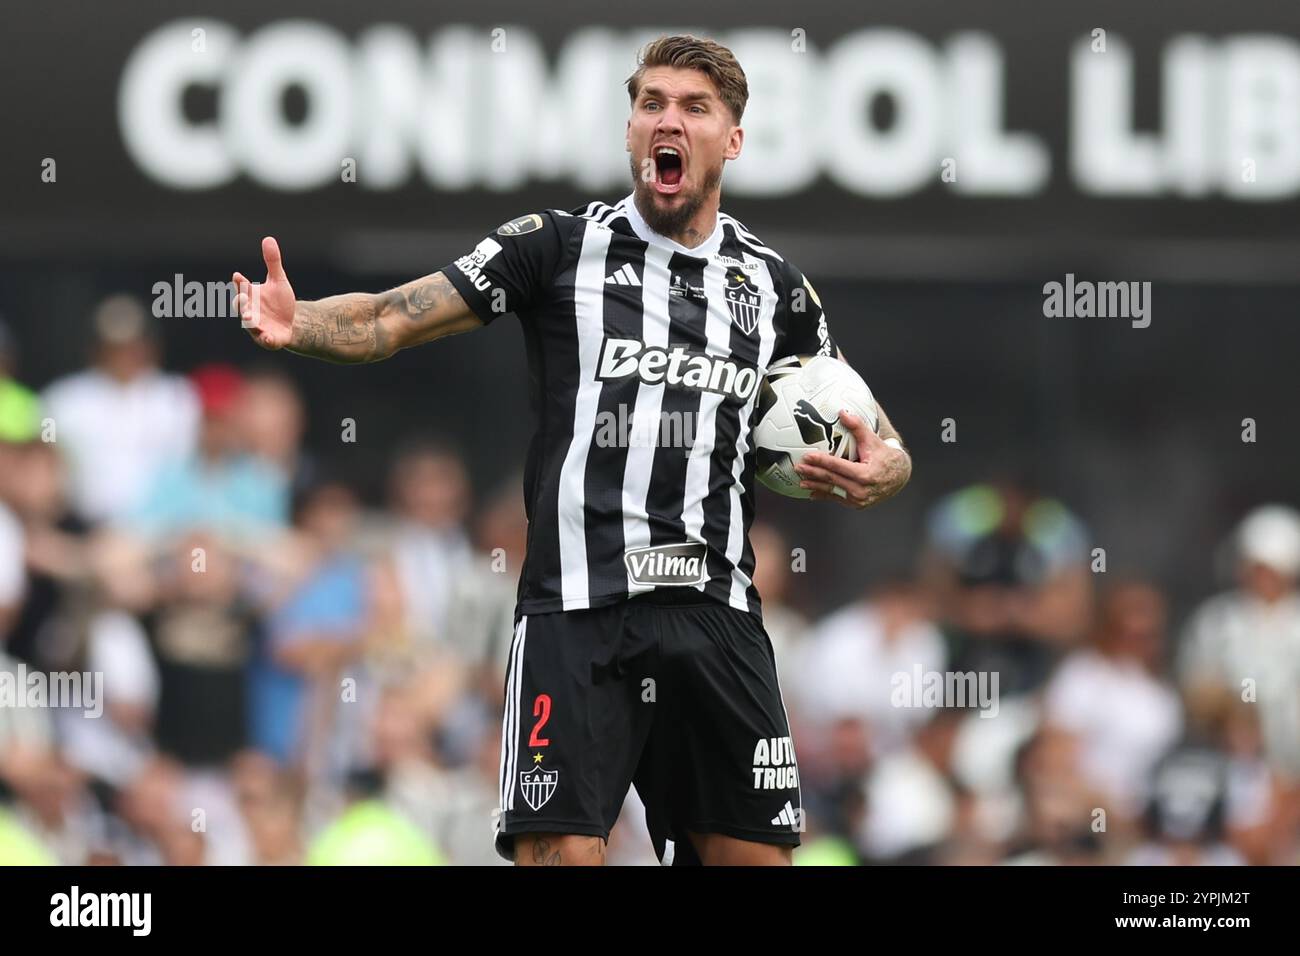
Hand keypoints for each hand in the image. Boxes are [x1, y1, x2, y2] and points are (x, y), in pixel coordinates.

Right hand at [232, 237, 296, 349]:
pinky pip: (266, 341)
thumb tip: (268, 238)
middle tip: (243, 297)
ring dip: (249, 321)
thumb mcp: (279, 281)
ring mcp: (258, 326)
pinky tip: (269, 337)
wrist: (292, 323)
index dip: (240, 282)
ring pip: (250, 325)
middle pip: (241, 306)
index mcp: (251, 295)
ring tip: (249, 317)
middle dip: (241, 302)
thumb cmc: (280, 302)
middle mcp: (251, 311)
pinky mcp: (269, 339)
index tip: (238, 275)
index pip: (243, 287)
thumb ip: (272, 262)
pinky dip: (267, 339)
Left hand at [794, 410, 910, 509]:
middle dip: (813, 473)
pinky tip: (812, 492)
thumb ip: (857, 426)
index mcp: (865, 474)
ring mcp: (859, 500)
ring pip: (832, 491)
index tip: (807, 457)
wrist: (899, 476)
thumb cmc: (885, 456)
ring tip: (801, 481)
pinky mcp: (857, 504)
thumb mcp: (872, 440)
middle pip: (832, 479)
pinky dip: (824, 495)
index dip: (821, 461)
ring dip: (815, 486)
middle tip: (798, 467)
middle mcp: (861, 490)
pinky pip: (837, 498)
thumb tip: (842, 412)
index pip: (838, 466)